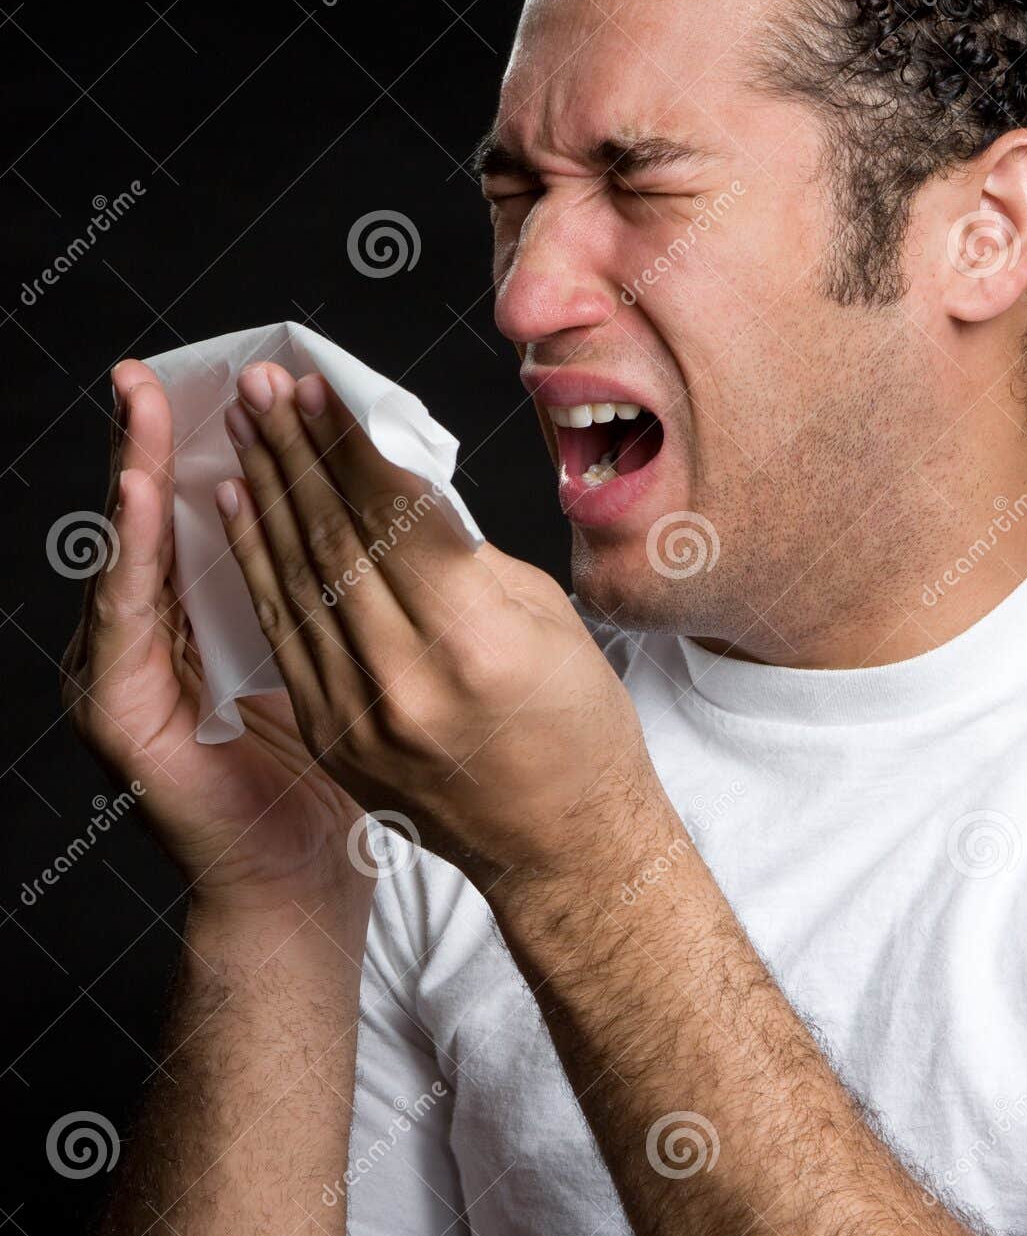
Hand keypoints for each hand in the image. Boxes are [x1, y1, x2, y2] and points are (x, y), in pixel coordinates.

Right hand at [61, 360, 363, 913]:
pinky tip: (137, 493)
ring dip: (139, 477)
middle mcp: (153, 641)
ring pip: (131, 556)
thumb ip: (318, 588)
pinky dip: (130, 553)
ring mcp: (124, 674)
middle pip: (151, 525)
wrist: (297, 876)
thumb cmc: (327, 774)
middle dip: (159, 443)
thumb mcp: (330, 659)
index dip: (212, 449)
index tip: (230, 382)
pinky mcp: (117, 710)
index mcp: (202, 624)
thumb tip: (359, 497)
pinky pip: (125, 621)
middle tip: (155, 369)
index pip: (200, 517)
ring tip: (146, 406)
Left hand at [214, 361, 658, 884]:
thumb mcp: (546, 616)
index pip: (392, 513)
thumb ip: (463, 553)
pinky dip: (256, 567)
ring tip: (245, 427)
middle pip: (334, 538)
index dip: (348, 442)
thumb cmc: (579, 728)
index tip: (317, 385)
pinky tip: (238, 511)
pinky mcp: (336, 740)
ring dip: (264, 495)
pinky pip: (284, 635)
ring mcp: (362, 717)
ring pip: (296, 581)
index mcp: (476, 639)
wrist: (562, 849)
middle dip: (295, 451)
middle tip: (265, 387)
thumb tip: (394, 485)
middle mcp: (408, 679)